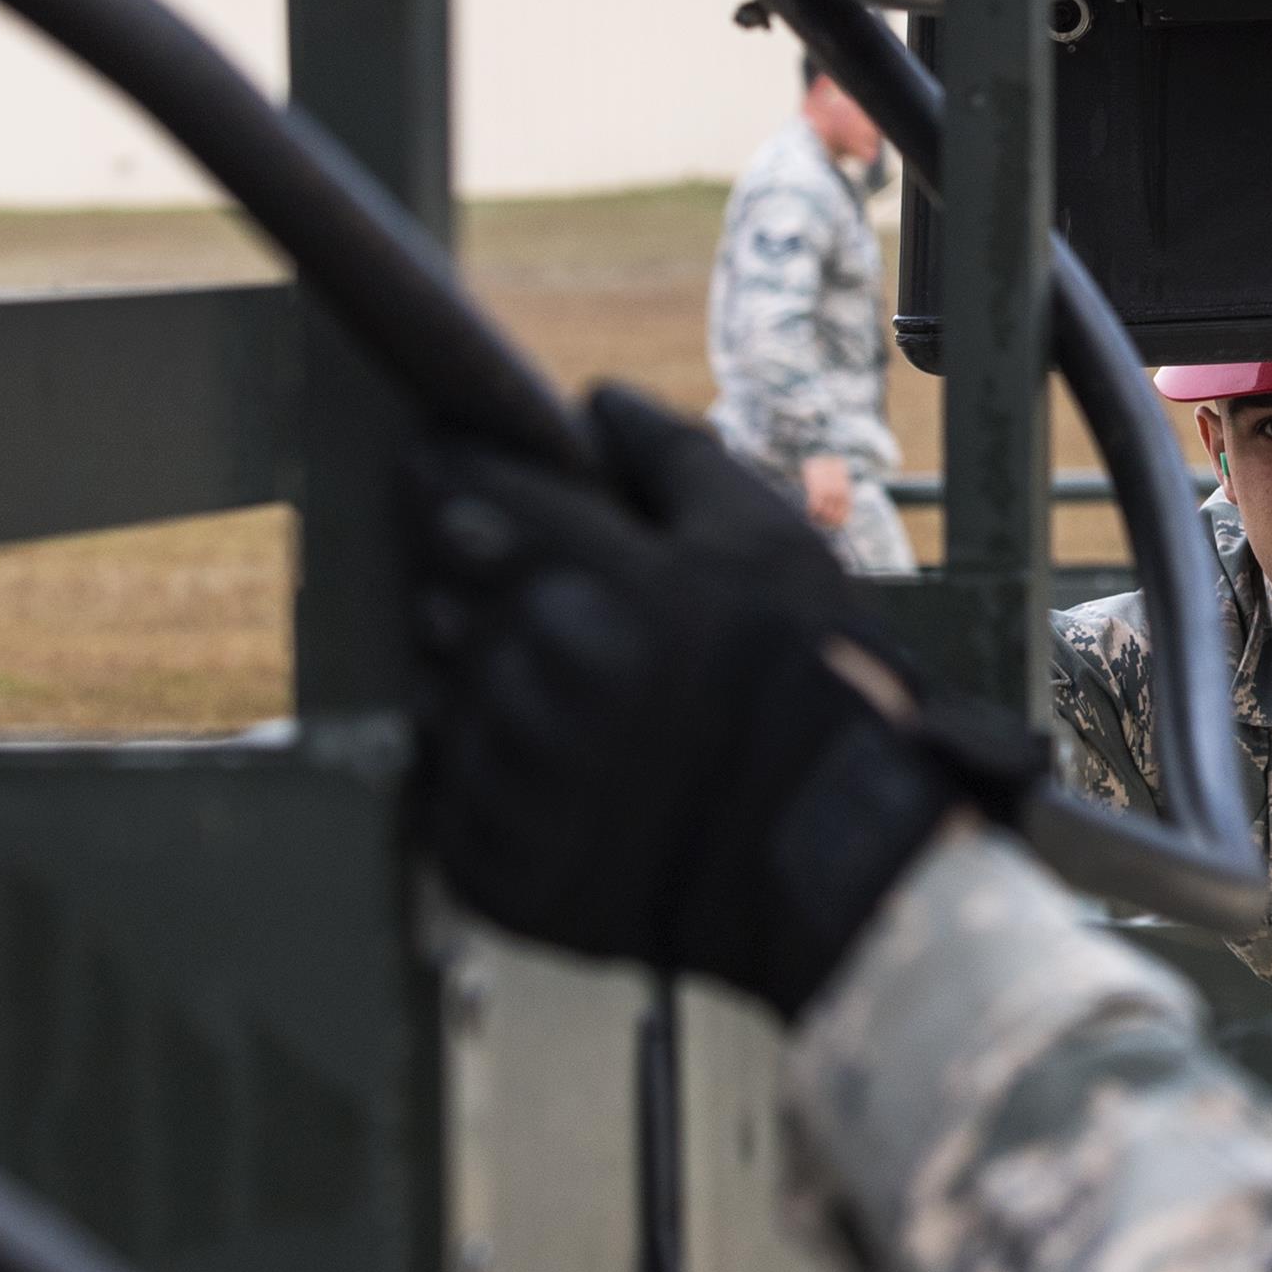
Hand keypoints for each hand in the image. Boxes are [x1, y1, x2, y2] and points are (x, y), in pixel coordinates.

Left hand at [407, 387, 1045, 1017]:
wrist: (837, 869)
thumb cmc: (817, 689)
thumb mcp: (776, 544)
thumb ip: (677, 457)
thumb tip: (592, 403)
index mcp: (614, 589)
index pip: (472, 500)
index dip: (446, 473)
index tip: (435, 462)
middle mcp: (555, 683)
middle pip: (442, 598)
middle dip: (468, 582)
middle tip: (524, 592)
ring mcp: (521, 786)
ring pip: (440, 694)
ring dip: (475, 677)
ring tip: (559, 687)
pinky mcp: (501, 869)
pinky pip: (450, 791)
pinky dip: (486, 768)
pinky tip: (558, 763)